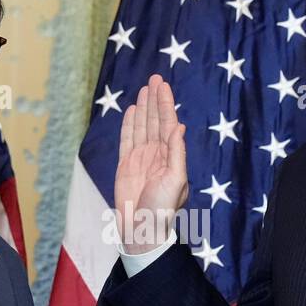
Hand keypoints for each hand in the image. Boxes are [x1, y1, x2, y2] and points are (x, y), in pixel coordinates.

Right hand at [114, 74, 187, 254]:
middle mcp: (156, 154)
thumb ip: (177, 153)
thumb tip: (179, 127)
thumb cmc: (162, 208)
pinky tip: (132, 111)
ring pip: (142, 126)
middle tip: (155, 78)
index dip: (165, 104)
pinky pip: (127, 139)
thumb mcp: (176, 180)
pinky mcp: (126, 165)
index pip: (168, 124)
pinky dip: (129, 125)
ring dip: (144, 108)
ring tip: (144, 89)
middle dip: (155, 100)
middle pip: (155, 120)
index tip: (162, 85)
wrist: (141, 228)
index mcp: (170, 156)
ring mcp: (141, 158)